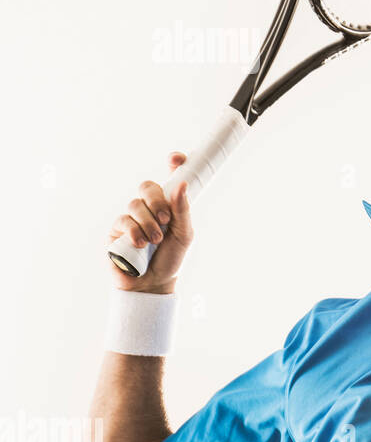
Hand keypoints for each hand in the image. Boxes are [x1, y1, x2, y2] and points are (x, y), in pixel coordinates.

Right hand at [107, 152, 192, 293]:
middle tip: (166, 219)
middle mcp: (148, 208)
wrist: (152, 283)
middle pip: (147, 186)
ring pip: (135, 204)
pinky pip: (123, 220)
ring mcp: (130, 217)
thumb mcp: (185, 234)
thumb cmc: (171, 258)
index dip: (174, 164)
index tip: (176, 158)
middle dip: (157, 200)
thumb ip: (183, 210)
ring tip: (155, 240)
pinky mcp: (116, 230)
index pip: (170, 178)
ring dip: (148, 222)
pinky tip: (140, 244)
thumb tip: (183, 185)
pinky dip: (134, 231)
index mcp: (168, 205)